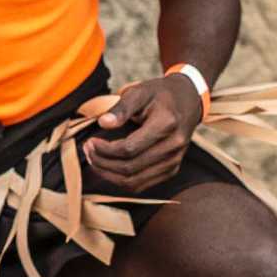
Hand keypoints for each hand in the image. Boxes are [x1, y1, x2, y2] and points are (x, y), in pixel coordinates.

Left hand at [78, 69, 201, 192]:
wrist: (188, 100)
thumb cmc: (160, 94)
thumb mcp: (140, 91)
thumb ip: (121, 107)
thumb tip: (103, 122)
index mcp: (166, 124)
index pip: (129, 148)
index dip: (105, 149)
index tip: (90, 141)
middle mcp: (174, 146)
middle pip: (130, 168)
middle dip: (103, 163)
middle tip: (88, 151)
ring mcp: (174, 160)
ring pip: (135, 182)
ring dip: (109, 175)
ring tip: (94, 161)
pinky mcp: (172, 169)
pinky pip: (142, 184)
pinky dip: (121, 180)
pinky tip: (108, 168)